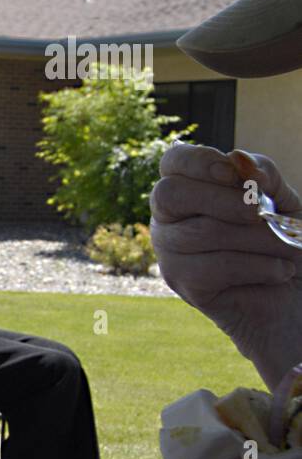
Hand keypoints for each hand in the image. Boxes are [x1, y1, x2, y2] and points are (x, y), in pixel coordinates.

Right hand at [150, 143, 301, 386]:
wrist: (294, 297)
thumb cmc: (284, 242)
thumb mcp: (281, 200)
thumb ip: (262, 175)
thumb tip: (238, 161)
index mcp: (189, 190)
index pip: (172, 161)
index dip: (197, 161)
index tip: (233, 173)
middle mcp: (168, 220)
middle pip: (168, 194)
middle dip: (222, 200)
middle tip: (260, 214)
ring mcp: (170, 253)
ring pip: (202, 233)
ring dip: (259, 239)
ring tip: (289, 250)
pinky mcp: (184, 284)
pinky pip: (215, 267)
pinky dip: (259, 267)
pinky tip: (279, 272)